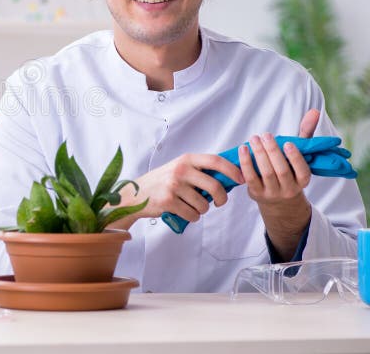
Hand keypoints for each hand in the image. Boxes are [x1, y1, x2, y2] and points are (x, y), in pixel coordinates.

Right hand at [111, 154, 244, 228]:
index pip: (215, 161)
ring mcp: (174, 186)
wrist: (135, 194)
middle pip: (214, 186)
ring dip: (202, 210)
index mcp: (186, 159)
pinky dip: (192, 217)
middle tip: (220, 202)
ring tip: (191, 206)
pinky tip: (183, 212)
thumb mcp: (178, 168)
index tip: (240, 179)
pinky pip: (192, 214)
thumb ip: (198, 170)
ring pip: (204, 204)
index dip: (232, 170)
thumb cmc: (161, 182)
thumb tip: (227, 177)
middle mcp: (180, 170)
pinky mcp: (168, 202)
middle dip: (222, 198)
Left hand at [241, 108, 318, 207]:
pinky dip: (246, 163)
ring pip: (266, 173)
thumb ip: (306, 134)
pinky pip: (250, 177)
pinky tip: (243, 149)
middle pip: (281, 171)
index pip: (302, 171)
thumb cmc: (290, 171)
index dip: (295, 158)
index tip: (288, 143)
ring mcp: (272, 193)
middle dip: (272, 152)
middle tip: (265, 135)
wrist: (279, 202)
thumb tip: (314, 111)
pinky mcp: (256, 193)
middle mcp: (289, 189)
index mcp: (303, 181)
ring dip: (259, 154)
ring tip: (254, 138)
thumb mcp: (300, 156)